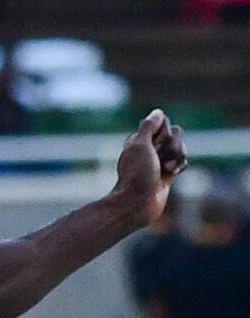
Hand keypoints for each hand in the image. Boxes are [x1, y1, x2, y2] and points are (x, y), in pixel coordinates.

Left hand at [112, 110, 187, 226]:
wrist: (138, 204)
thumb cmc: (137, 175)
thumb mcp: (140, 145)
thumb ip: (148, 126)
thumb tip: (157, 112)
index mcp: (139, 139)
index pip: (162, 121)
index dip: (162, 132)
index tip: (153, 146)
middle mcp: (149, 148)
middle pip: (175, 133)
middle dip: (172, 145)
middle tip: (159, 160)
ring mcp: (159, 161)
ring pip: (181, 147)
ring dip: (176, 156)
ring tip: (165, 169)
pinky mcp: (167, 172)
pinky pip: (183, 160)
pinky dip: (180, 166)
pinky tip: (171, 175)